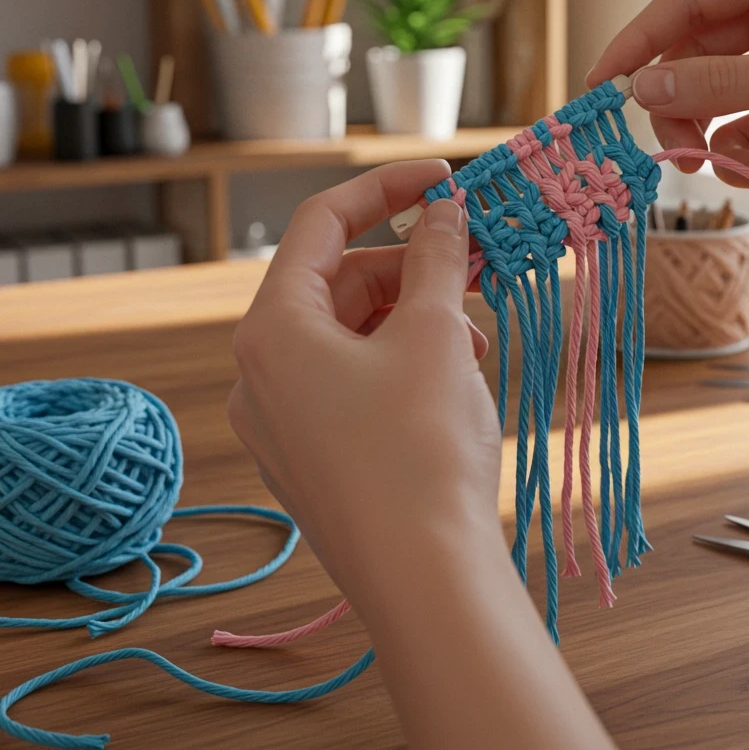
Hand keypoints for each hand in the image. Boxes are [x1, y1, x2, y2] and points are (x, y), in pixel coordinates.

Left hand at [228, 162, 615, 749]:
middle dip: (412, 267)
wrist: (425, 578)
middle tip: (475, 266)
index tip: (446, 179)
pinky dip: (402, 362)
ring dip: (415, 318)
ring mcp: (282, 418)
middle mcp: (262, 370)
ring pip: (351, 334)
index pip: (321, 222)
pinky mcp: (312, 454)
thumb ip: (437, 258)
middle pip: (340, 280)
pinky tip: (455, 377)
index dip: (387, 187)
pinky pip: (352, 381)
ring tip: (474, 339)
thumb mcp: (436, 334)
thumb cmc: (422, 447)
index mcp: (273, 327)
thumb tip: (444, 211)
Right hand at [588, 0, 748, 235]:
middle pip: (688, 56)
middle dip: (673, 104)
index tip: (600, 87)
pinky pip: (736, 134)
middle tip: (666, 149)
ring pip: (707, 100)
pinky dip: (738, 158)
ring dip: (701, 137)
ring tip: (713, 167)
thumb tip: (638, 91)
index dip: (637, 43)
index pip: (685, 3)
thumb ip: (720, 83)